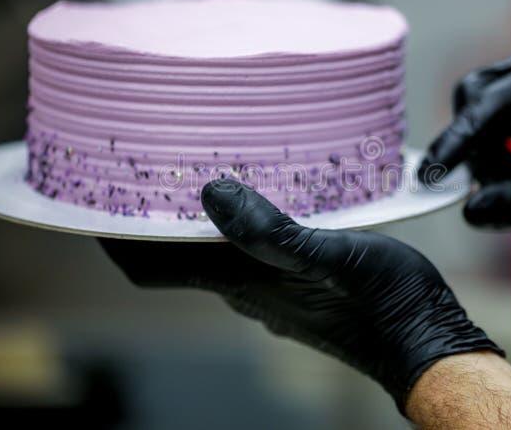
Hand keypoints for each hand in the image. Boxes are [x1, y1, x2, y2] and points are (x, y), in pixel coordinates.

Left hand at [100, 179, 501, 411]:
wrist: (425, 342)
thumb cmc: (388, 305)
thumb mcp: (336, 258)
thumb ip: (273, 233)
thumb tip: (211, 194)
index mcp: (242, 282)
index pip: (152, 268)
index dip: (113, 239)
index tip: (85, 200)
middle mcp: (245, 289)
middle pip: (172, 257)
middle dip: (148, 219)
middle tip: (136, 168)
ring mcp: (269, 290)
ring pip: (207, 253)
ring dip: (188, 219)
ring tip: (187, 169)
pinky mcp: (295, 285)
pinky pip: (242, 252)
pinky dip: (227, 225)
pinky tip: (250, 195)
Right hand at [418, 41, 510, 267]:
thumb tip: (469, 210)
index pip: (490, 102)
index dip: (457, 140)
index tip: (433, 173)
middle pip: (474, 97)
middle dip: (475, 147)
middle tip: (495, 188)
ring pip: (476, 113)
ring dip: (485, 155)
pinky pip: (489, 126)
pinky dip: (493, 156)